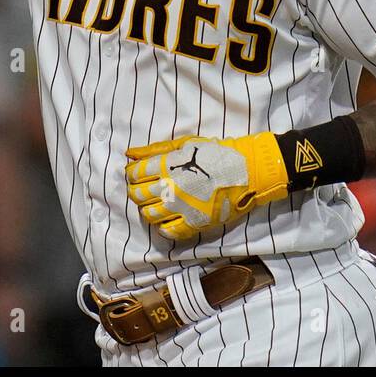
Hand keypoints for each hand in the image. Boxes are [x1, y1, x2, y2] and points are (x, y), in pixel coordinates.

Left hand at [125, 133, 289, 240]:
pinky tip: (167, 219)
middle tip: (144, 189)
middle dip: (136, 191)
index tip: (136, 175)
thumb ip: (154, 150)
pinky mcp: (195, 223)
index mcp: (168, 165)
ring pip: (149, 215)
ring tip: (156, 203)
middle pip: (138, 195)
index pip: (135, 174)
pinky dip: (163, 227)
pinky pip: (168, 231)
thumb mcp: (185, 144)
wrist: (247, 170)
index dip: (131, 175)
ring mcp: (182, 207)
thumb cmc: (215, 153)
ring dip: (147, 209)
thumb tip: (128, 154)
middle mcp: (171, 187)